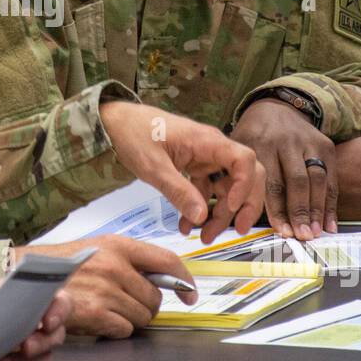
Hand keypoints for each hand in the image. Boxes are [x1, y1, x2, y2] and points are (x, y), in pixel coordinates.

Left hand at [0, 279, 68, 360]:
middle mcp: (31, 325)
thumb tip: (10, 314)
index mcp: (26, 300)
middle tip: (24, 347)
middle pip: (56, 335)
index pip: (59, 301)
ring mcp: (24, 350)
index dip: (60, 310)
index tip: (48, 322)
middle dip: (43, 343)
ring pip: (44, 360)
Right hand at [15, 235, 197, 337]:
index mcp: (119, 245)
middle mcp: (115, 266)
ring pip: (143, 317)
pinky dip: (116, 329)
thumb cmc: (66, 264)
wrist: (29, 277)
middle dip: (147, 305)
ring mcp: (106, 291)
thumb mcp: (100, 248)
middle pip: (155, 298)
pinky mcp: (96, 313)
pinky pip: (126, 330)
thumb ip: (133, 260)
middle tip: (128, 302)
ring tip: (109, 308)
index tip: (190, 294)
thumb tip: (165, 279)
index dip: (184, 280)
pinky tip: (100, 318)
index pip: (167, 261)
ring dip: (131, 318)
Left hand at [99, 101, 265, 242]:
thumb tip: (202, 217)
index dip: (245, 185)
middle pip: (244, 176)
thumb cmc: (133, 135)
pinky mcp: (193, 166)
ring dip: (219, 213)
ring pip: (226, 188)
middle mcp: (212, 149)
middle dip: (244, 205)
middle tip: (237, 231)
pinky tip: (186, 225)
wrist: (115, 123)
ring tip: (204, 237)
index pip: (244, 160)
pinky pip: (206, 190)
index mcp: (207, 141)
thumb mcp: (154, 167)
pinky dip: (199, 208)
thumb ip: (178, 191)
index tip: (232, 207)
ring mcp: (204, 158)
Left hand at [231, 99, 336, 240]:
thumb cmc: (251, 138)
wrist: (276, 107)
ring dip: (317, 209)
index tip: (281, 232)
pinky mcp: (325, 144)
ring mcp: (308, 142)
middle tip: (302, 236)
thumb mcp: (237, 148)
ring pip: (316, 179)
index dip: (276, 209)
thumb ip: (236, 177)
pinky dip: (330, 202)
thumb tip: (233, 218)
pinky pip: (330, 177)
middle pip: (296, 181)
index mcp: (259, 143)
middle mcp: (285, 141)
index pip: (269, 181)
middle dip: (299, 211)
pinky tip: (329, 223)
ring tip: (316, 233)